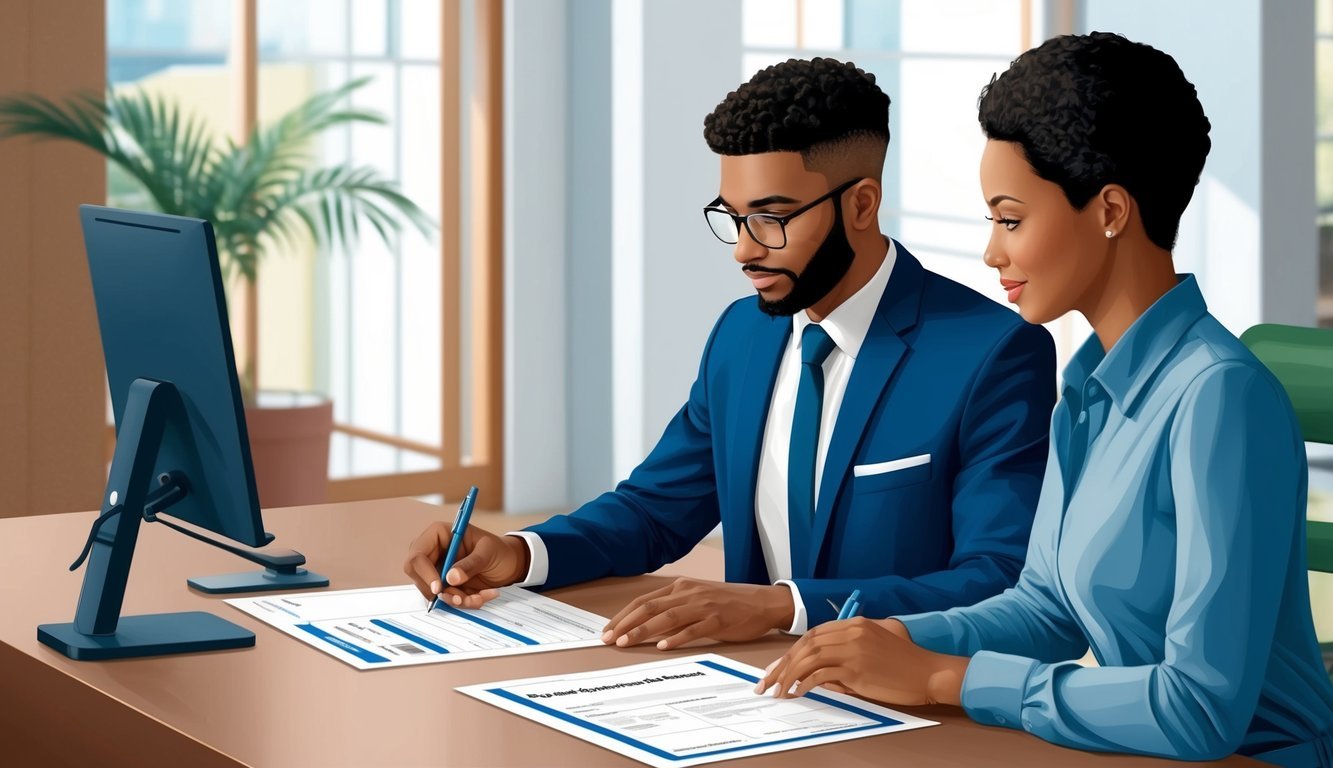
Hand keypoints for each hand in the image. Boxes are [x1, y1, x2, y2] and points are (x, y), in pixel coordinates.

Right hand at [403, 523, 529, 608]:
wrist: (510, 564)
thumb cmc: (498, 550)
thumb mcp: (488, 552)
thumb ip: (470, 564)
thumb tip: (450, 578)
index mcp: (438, 535)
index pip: (417, 555)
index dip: (424, 573)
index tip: (439, 587)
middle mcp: (433, 553)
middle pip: (418, 577)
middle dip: (440, 591)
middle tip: (460, 597)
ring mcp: (438, 571)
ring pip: (434, 593)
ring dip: (456, 599)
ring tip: (480, 596)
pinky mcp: (446, 586)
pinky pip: (447, 599)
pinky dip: (464, 602)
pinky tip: (482, 596)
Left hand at [601, 578, 794, 649]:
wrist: (762, 602)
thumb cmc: (728, 602)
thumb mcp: (697, 599)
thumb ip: (675, 608)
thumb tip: (647, 626)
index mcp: (682, 586)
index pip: (645, 601)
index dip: (624, 615)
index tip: (608, 630)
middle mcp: (690, 593)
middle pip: (651, 608)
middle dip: (626, 624)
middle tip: (609, 639)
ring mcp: (704, 606)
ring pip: (668, 617)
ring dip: (644, 631)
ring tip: (627, 643)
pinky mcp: (719, 620)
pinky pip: (694, 629)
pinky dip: (677, 638)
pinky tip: (663, 646)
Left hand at [756, 618, 968, 705]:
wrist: (929, 672)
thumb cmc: (904, 664)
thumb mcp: (873, 648)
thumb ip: (846, 654)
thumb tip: (818, 673)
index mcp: (855, 624)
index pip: (813, 635)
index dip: (792, 652)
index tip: (777, 668)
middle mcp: (852, 632)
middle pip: (807, 644)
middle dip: (783, 664)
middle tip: (767, 681)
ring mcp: (854, 649)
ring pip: (810, 657)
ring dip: (788, 675)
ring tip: (778, 691)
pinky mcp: (857, 668)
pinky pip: (822, 673)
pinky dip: (805, 683)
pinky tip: (797, 692)